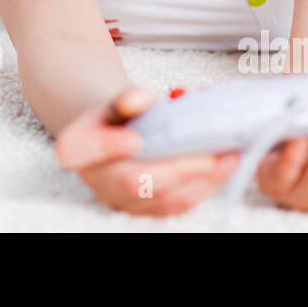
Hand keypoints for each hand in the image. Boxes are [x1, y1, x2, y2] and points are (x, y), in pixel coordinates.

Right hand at [55, 85, 242, 216]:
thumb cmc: (122, 113)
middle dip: (177, 170)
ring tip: (229, 157)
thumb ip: (128, 97)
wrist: (123, 132)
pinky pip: (178, 205)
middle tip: (210, 155)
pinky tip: (225, 166)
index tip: (135, 139)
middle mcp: (97, 181)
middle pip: (134, 182)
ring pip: (162, 200)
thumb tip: (140, 100)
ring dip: (201, 181)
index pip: (81, 151)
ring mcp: (122, 201)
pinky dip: (205, 187)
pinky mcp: (148, 210)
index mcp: (78, 146)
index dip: (108, 148)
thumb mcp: (119, 96)